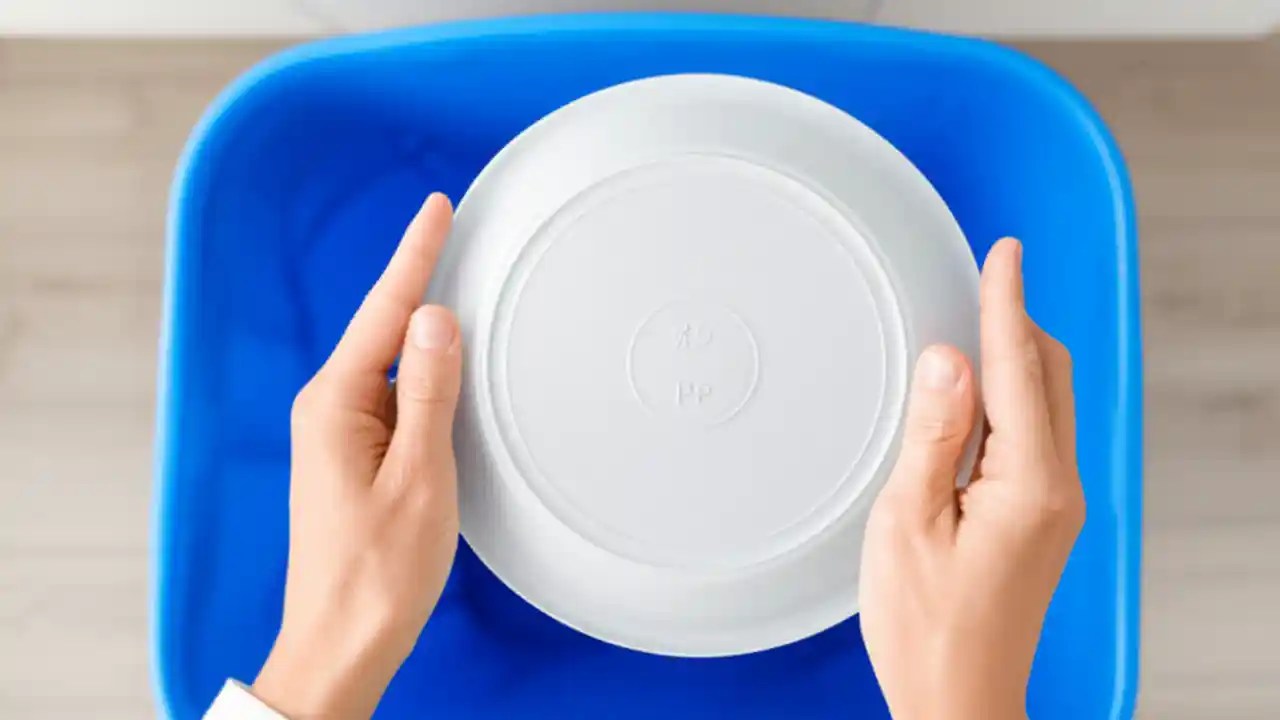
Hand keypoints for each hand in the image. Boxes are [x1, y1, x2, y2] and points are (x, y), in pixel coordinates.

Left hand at [252, 194, 461, 718]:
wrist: (343, 643)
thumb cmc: (378, 573)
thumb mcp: (419, 475)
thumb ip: (427, 391)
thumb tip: (434, 318)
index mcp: (336, 405)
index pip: (385, 311)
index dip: (416, 255)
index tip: (437, 208)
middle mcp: (329, 410)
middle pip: (386, 330)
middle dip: (424, 285)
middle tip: (460, 235)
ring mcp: (340, 435)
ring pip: (394, 367)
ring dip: (430, 341)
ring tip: (470, 302)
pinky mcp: (355, 458)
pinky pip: (396, 400)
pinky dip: (427, 383)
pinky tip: (453, 378)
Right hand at [859, 238, 1084, 719]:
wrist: (958, 701)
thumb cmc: (926, 628)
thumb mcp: (908, 523)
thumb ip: (934, 434)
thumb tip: (949, 358)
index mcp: (1028, 485)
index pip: (1020, 369)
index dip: (1006, 304)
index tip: (1003, 253)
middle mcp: (1057, 490)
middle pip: (1049, 377)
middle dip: (1016, 321)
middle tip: (981, 278)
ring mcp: (1056, 507)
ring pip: (1047, 405)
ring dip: (1015, 358)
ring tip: (972, 324)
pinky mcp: (1042, 520)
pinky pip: (1036, 436)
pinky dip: (1011, 397)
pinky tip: (976, 396)